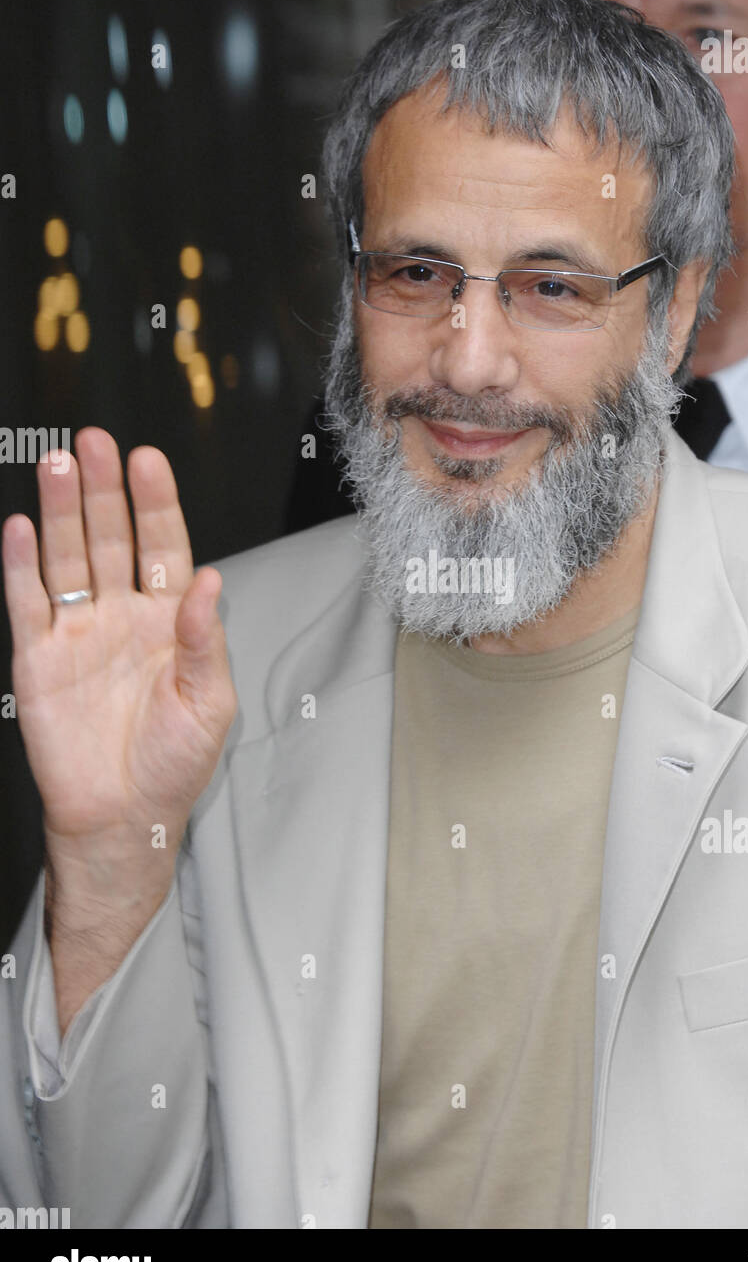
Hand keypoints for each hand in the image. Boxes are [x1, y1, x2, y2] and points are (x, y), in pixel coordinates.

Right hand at [2, 428, 236, 875]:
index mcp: (171, 621)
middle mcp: (123, 616)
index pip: (164, 546)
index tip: (149, 462)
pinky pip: (27, 601)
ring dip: (62, 511)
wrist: (124, 817)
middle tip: (97, 443)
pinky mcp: (38, 657)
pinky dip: (21, 564)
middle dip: (105, 490)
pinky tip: (23, 527)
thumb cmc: (174, 764)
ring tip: (59, 466)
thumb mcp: (210, 703)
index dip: (156, 503)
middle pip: (111, 538)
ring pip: (67, 557)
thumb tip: (211, 582)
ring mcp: (79, 632)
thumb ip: (207, 641)